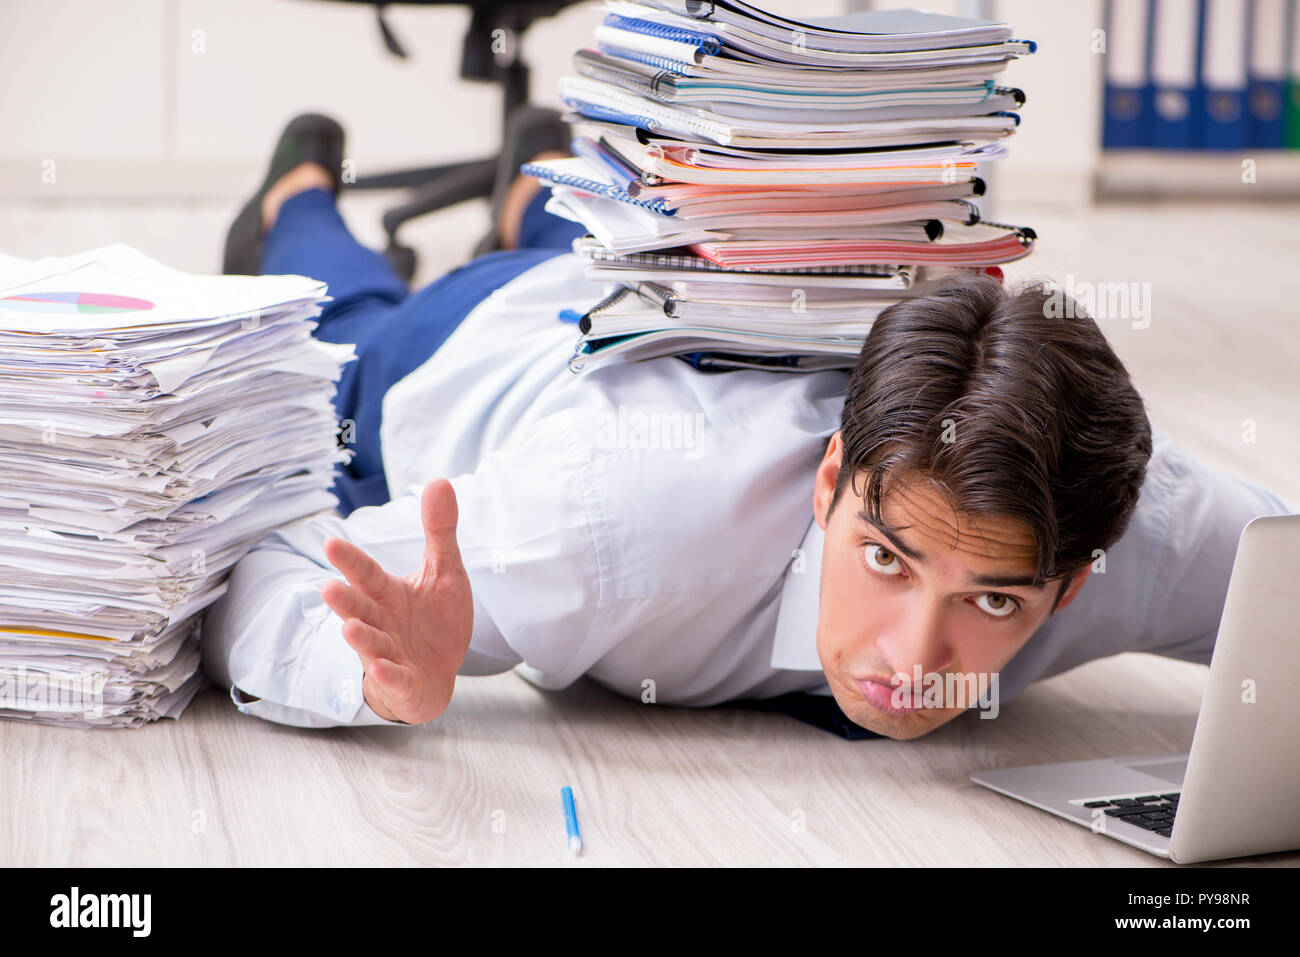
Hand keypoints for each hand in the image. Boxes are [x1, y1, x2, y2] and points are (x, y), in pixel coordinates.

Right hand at [320, 478, 473, 723]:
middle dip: (344, 601)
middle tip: (328, 588)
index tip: (329, 542)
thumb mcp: (444, 571)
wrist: (440, 671)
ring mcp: (389, 654)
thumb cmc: (434, 620)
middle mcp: (381, 622)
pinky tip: (382, 667)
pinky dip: (388, 675)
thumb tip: (440, 480)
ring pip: (371, 645)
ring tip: (350, 628)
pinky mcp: (403, 683)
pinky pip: (394, 679)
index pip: (365, 573)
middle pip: (359, 609)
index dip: (350, 560)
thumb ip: (439, 531)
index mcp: (387, 593)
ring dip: (361, 638)